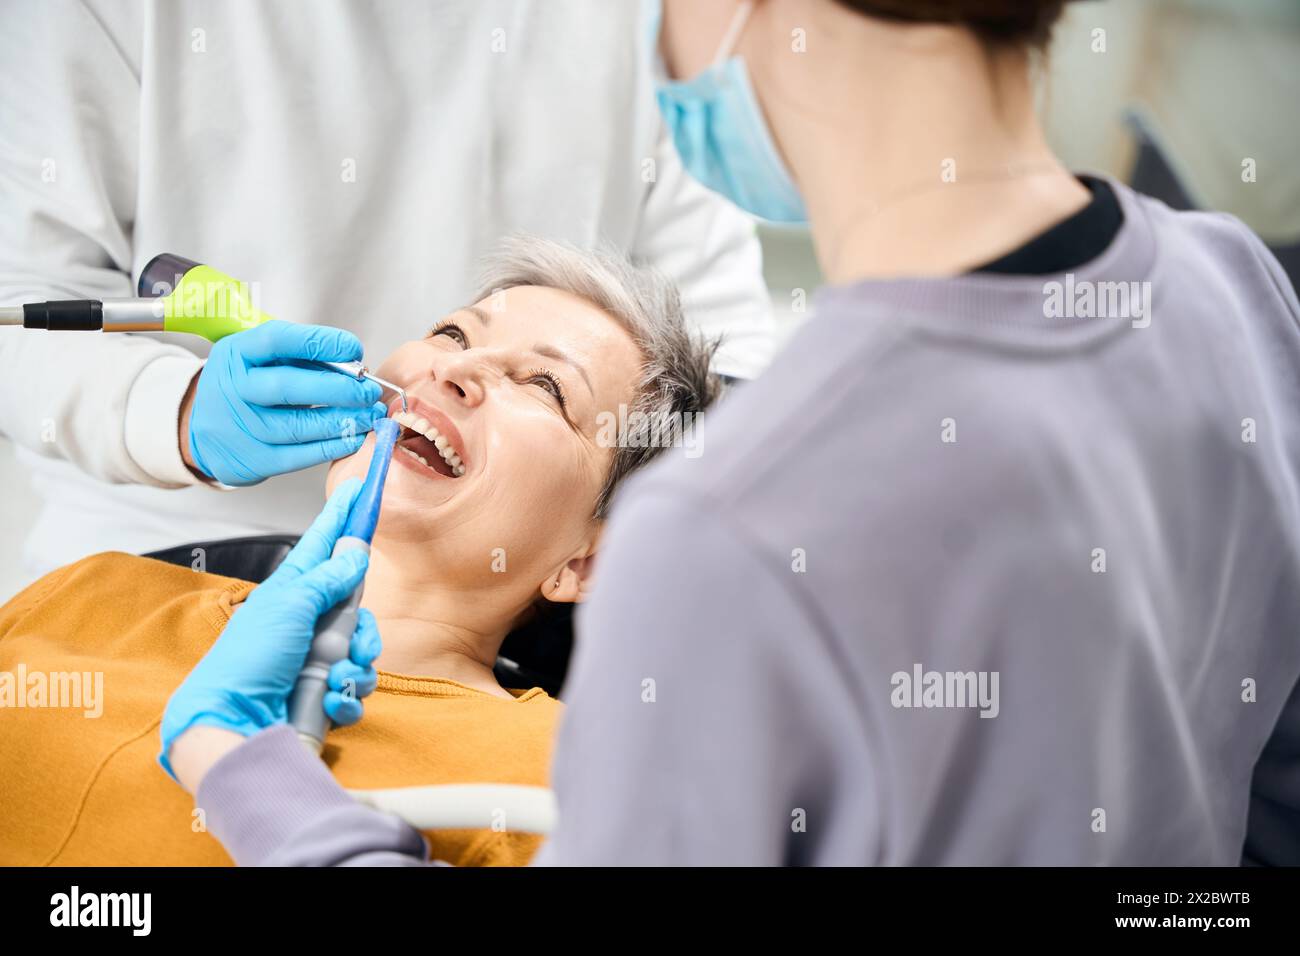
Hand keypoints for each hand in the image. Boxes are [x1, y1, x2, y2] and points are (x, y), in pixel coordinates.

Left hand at [159, 477, 383, 780]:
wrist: (233, 724)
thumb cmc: (249, 660)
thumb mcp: (291, 606)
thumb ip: (329, 577)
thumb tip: (355, 549)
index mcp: (294, 591)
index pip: (325, 543)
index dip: (342, 515)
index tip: (358, 486)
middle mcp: (307, 622)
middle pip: (358, 610)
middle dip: (365, 633)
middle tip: (355, 646)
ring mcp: (314, 659)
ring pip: (362, 653)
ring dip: (356, 670)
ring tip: (334, 681)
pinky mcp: (320, 694)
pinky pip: (354, 689)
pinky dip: (347, 698)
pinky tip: (328, 702)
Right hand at [182, 320, 386, 484]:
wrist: (206, 430)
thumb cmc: (249, 386)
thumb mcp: (262, 359)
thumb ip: (303, 357)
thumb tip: (354, 362)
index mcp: (238, 353)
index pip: (278, 340)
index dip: (320, 343)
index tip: (354, 349)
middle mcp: (235, 388)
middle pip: (287, 387)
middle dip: (337, 389)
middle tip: (369, 391)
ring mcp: (242, 426)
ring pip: (297, 426)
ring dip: (342, 421)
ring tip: (369, 415)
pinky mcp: (254, 459)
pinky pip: (299, 455)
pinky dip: (332, 446)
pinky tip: (354, 437)